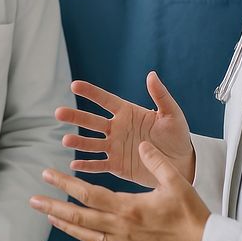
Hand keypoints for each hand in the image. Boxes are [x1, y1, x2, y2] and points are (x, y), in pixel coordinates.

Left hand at [29, 141, 208, 240]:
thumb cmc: (191, 215)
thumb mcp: (176, 182)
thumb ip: (156, 162)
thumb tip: (141, 143)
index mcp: (129, 208)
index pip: (88, 195)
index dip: (65, 185)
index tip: (47, 175)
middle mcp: (121, 227)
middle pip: (79, 217)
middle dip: (53, 206)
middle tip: (33, 198)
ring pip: (85, 233)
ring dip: (63, 223)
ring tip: (47, 213)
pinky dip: (82, 234)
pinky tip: (76, 229)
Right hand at [57, 71, 192, 186]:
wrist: (183, 163)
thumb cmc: (178, 135)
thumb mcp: (172, 114)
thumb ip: (161, 95)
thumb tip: (151, 74)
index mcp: (127, 112)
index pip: (105, 100)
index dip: (91, 93)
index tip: (74, 85)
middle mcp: (117, 128)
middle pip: (92, 120)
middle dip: (75, 116)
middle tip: (58, 112)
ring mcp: (115, 147)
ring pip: (92, 143)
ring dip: (79, 141)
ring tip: (66, 139)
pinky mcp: (118, 165)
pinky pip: (99, 165)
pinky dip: (87, 165)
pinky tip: (74, 164)